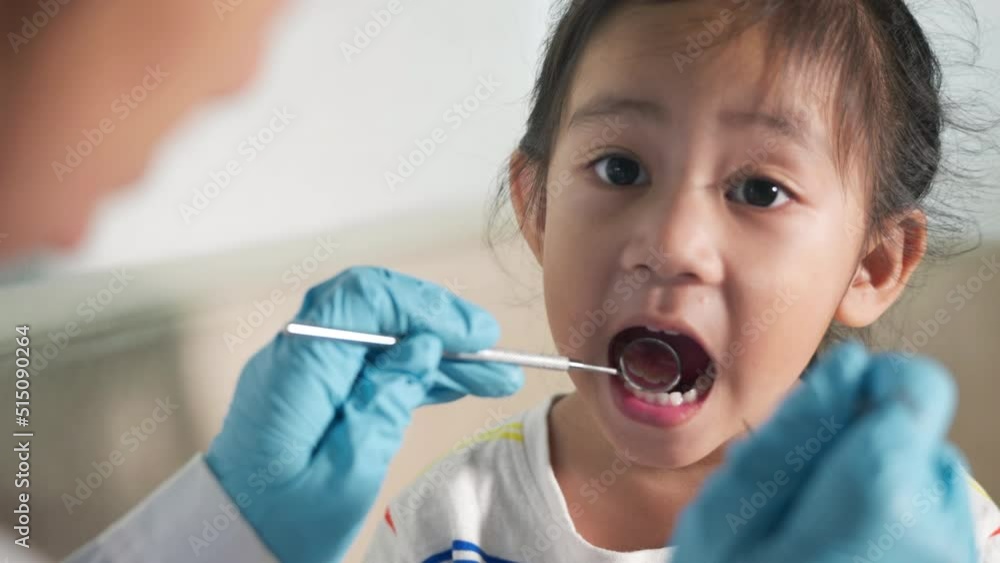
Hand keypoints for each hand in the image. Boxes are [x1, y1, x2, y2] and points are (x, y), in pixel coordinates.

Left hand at [205, 266, 523, 562]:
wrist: (230, 541)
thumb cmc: (280, 521)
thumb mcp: (346, 474)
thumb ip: (386, 403)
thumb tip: (422, 347)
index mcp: (298, 369)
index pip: (364, 297)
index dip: (427, 306)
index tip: (474, 334)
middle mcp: (297, 355)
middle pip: (378, 308)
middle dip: (439, 323)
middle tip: (491, 352)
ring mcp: (305, 370)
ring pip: (382, 335)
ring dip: (437, 350)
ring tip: (492, 377)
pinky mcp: (315, 388)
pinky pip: (371, 362)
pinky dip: (414, 370)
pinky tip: (455, 384)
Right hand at [671, 342, 976, 562]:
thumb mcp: (727, 521)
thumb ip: (786, 437)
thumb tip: (838, 374)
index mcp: (882, 492)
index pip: (914, 387)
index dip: (865, 386)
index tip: (821, 417)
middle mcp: (940, 524)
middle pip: (909, 439)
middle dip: (851, 454)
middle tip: (791, 508)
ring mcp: (954, 559)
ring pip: (919, 486)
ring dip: (867, 498)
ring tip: (812, 549)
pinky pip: (927, 531)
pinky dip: (884, 536)